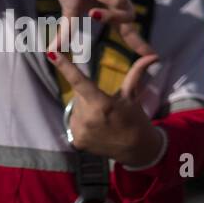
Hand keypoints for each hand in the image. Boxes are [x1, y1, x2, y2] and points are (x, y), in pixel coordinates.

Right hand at [24, 0, 152, 56]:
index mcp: (109, 10)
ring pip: (119, 0)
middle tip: (92, 13)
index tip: (152, 56)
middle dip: (111, 17)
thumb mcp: (70, 10)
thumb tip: (51, 52)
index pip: (127, 30)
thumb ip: (68, 30)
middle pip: (127, 16)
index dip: (138, 42)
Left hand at [48, 44, 163, 166]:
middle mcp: (87, 118)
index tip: (51, 54)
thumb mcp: (133, 96)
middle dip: (88, 94)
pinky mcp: (76, 141)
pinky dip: (82, 121)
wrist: (136, 149)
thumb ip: (135, 74)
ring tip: (101, 117)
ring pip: (75, 109)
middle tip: (105, 102)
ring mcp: (80, 131)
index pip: (80, 82)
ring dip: (84, 108)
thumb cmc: (135, 119)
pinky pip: (74, 123)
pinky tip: (96, 127)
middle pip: (79, 95)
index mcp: (103, 104)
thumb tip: (152, 56)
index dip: (65, 67)